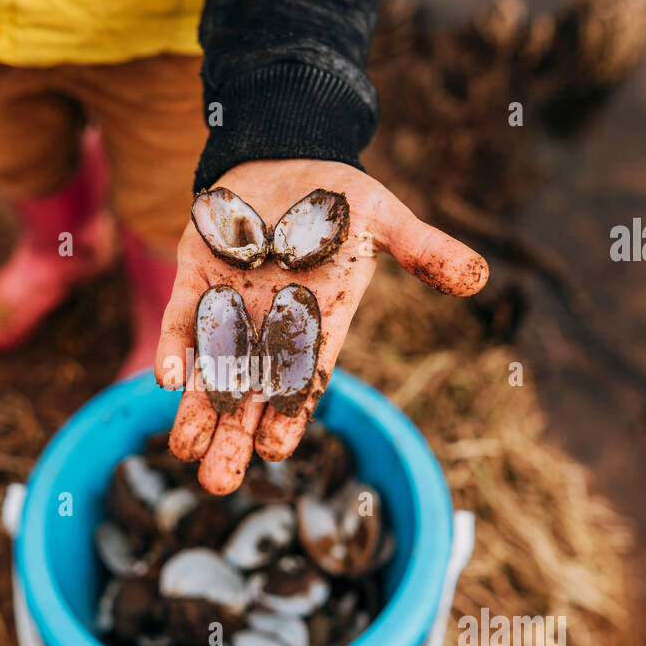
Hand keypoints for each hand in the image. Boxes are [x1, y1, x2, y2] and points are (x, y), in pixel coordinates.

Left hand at [155, 159, 487, 494]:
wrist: (285, 160)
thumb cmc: (339, 198)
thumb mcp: (384, 219)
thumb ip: (423, 250)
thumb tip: (479, 276)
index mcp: (317, 322)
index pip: (302, 378)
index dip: (288, 412)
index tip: (275, 449)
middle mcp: (270, 326)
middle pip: (249, 392)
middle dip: (234, 436)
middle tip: (218, 485)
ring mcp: (229, 306)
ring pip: (210, 370)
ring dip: (197, 410)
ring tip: (185, 453)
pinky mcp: (194, 280)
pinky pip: (181, 321)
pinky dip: (173, 347)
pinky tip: (165, 379)